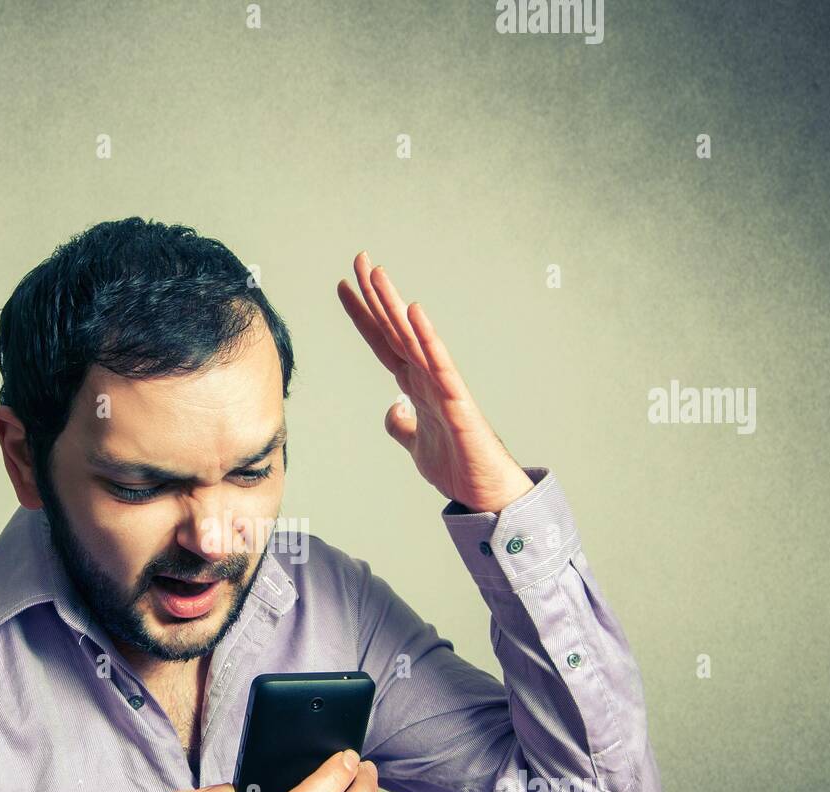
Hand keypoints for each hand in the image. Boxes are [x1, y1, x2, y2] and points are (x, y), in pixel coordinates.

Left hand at [337, 251, 534, 513]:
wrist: (484, 495)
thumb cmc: (457, 468)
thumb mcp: (415, 446)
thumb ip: (402, 426)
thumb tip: (393, 410)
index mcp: (415, 386)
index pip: (382, 342)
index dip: (362, 316)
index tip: (344, 287)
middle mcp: (428, 378)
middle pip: (395, 329)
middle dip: (375, 295)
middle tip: (359, 259)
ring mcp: (443, 387)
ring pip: (414, 338)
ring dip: (395, 305)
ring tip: (378, 274)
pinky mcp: (457, 403)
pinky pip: (440, 365)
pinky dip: (427, 338)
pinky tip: (414, 313)